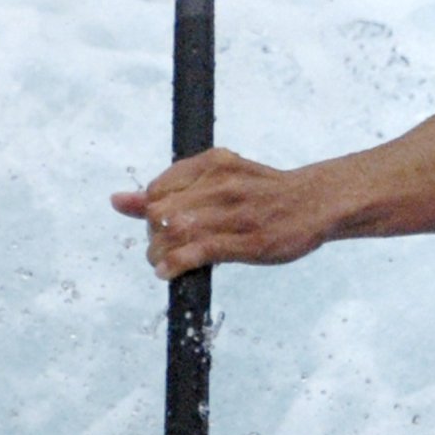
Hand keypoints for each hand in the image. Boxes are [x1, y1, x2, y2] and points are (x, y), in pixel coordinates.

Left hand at [112, 146, 327, 277]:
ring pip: (175, 234)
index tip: (161, 225)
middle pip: (160, 213)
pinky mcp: (246, 241)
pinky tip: (169, 272)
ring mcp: (234, 212)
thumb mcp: (220, 176)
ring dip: (159, 254)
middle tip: (160, 248)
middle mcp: (221, 183)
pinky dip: (174, 264)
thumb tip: (119, 201)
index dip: (150, 212)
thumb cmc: (264, 192)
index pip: (157, 189)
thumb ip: (173, 188)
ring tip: (163, 262)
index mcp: (213, 162)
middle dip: (152, 235)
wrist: (314, 202)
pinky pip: (197, 252)